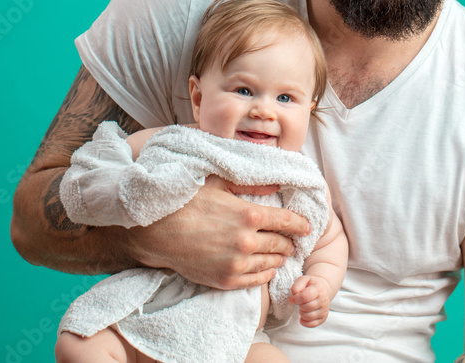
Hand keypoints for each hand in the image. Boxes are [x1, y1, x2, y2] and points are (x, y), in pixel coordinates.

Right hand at [127, 175, 310, 289]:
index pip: (287, 221)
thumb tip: (277, 183)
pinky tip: (267, 269)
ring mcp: (237, 263)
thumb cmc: (187, 202)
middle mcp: (247, 241)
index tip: (307, 226)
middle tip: (292, 240)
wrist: (158, 232)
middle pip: (283, 244)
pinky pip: (258, 281)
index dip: (301, 224)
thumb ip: (251, 184)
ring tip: (280, 254)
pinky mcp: (227, 280)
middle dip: (290, 242)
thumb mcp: (219, 183)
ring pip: (273, 263)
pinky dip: (266, 274)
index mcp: (249, 214)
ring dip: (280, 258)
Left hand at [288, 275, 330, 326]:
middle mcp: (323, 300)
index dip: (295, 299)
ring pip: (308, 317)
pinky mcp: (323, 318)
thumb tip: (294, 295)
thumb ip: (297, 285)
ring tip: (303, 307)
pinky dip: (305, 322)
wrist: (324, 289)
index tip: (291, 299)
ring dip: (302, 313)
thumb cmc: (311, 285)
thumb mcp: (304, 280)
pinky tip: (303, 316)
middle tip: (300, 302)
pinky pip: (312, 324)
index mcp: (318, 289)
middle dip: (299, 305)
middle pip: (306, 307)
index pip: (305, 297)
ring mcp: (324, 310)